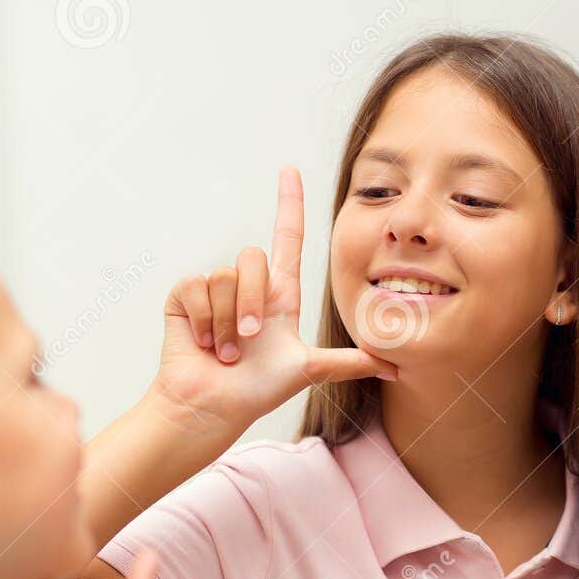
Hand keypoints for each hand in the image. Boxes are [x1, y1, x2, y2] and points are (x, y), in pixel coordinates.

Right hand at [153, 166, 396, 434]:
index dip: (289, 203)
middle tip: (250, 341)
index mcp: (279, 296)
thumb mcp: (308, 370)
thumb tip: (395, 368)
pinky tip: (202, 342)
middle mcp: (247, 288)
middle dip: (252, 303)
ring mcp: (214, 292)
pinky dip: (202, 320)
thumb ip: (349, 362)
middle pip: (253, 258)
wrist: (212, 408)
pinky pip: (195, 286)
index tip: (290, 170)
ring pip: (224, 276)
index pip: (287, 238)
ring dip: (226, 322)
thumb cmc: (256, 392)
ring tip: (225, 352)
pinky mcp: (184, 298)